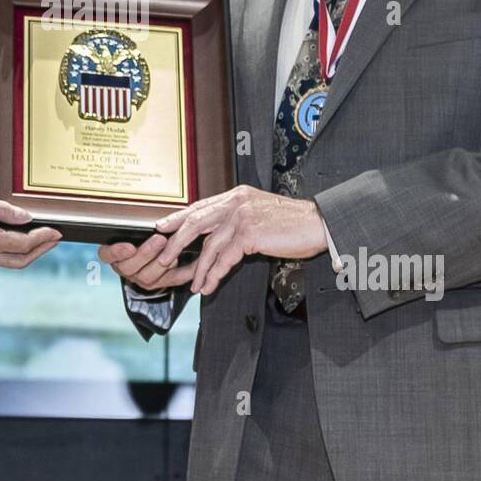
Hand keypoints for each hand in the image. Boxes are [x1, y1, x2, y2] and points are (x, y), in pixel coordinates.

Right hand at [0, 188, 61, 268]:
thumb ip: (2, 210)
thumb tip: (26, 218)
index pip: (22, 244)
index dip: (43, 238)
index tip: (56, 231)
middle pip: (20, 261)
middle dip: (41, 251)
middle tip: (54, 239)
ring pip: (9, 262)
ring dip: (28, 253)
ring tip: (41, 240)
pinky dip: (12, 251)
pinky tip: (17, 239)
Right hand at [97, 235, 195, 292]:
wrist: (155, 253)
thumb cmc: (141, 236)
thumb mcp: (134, 228)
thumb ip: (136, 226)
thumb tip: (149, 220)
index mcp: (115, 254)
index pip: (107, 255)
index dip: (116, 252)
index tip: (129, 246)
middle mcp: (126, 268)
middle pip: (130, 267)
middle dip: (146, 253)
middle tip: (159, 240)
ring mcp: (142, 278)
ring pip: (149, 276)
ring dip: (163, 263)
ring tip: (174, 250)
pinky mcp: (160, 283)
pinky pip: (172, 279)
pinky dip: (185, 272)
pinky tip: (194, 264)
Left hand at [154, 186, 326, 295]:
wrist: (318, 223)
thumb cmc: (292, 222)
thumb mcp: (260, 213)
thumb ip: (239, 218)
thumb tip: (219, 235)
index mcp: (236, 195)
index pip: (200, 206)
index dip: (179, 218)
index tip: (162, 227)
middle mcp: (235, 202)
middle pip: (195, 222)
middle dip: (176, 242)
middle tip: (163, 257)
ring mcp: (241, 217)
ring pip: (208, 245)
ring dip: (197, 268)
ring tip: (191, 283)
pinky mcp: (250, 233)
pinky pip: (225, 258)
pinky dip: (214, 274)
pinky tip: (209, 285)